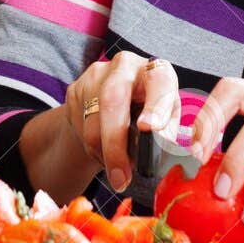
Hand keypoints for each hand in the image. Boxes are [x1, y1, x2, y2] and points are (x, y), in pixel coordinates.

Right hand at [64, 52, 179, 193]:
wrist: (114, 102)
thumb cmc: (150, 112)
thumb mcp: (167, 119)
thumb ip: (168, 134)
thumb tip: (166, 155)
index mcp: (156, 70)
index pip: (158, 81)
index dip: (154, 105)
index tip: (150, 129)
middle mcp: (125, 65)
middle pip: (113, 100)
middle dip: (115, 144)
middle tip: (121, 177)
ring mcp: (96, 74)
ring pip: (92, 120)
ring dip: (103, 153)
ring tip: (117, 169)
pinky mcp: (76, 88)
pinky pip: (79, 126)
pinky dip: (91, 148)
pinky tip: (103, 150)